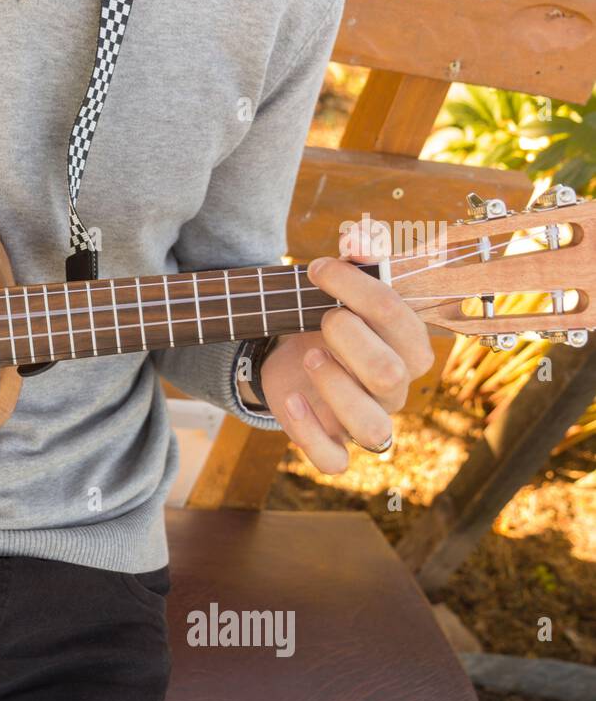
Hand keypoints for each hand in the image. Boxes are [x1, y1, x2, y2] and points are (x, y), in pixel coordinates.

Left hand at [254, 223, 434, 473]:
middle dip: (352, 340)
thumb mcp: (341, 286)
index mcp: (409, 348)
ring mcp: (365, 421)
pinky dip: (309, 433)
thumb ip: (359, 258)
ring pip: (372, 427)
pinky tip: (291, 398)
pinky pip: (333, 461)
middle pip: (391, 376)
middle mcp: (395, 390)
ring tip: (312, 356)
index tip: (320, 268)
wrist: (293, 356)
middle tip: (324, 317)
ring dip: (337, 388)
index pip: (401, 321)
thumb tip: (359, 239)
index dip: (360, 289)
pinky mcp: (332, 444)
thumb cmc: (328, 320)